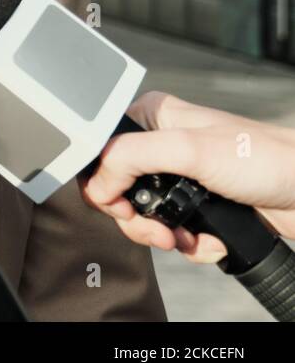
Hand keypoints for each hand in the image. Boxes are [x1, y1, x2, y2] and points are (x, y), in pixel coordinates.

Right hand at [81, 91, 294, 261]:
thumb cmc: (265, 160)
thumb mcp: (190, 150)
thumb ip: (132, 157)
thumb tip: (98, 184)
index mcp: (151, 118)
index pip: (102, 151)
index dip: (104, 184)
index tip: (124, 206)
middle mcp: (159, 144)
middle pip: (118, 190)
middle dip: (138, 219)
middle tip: (159, 231)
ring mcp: (177, 176)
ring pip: (143, 216)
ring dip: (164, 236)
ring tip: (189, 240)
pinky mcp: (196, 203)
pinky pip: (170, 231)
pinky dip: (188, 244)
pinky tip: (209, 240)